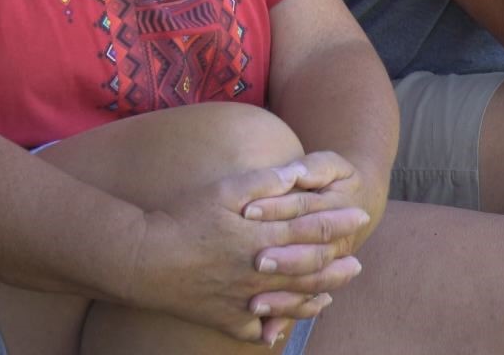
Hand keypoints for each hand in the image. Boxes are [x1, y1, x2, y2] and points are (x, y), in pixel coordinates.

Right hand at [131, 159, 369, 342]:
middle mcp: (261, 272)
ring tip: (332, 293)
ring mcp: (244, 299)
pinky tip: (282, 330)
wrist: (143, 260)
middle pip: (310, 270)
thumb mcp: (224, 189)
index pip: (314, 230)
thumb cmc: (183, 218)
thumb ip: (265, 182)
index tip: (360, 218)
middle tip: (357, 263)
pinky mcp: (224, 318)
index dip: (340, 224)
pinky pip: (256, 330)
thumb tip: (299, 173)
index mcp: (264, 237)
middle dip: (337, 265)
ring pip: (290, 302)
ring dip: (315, 296)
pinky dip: (274, 329)